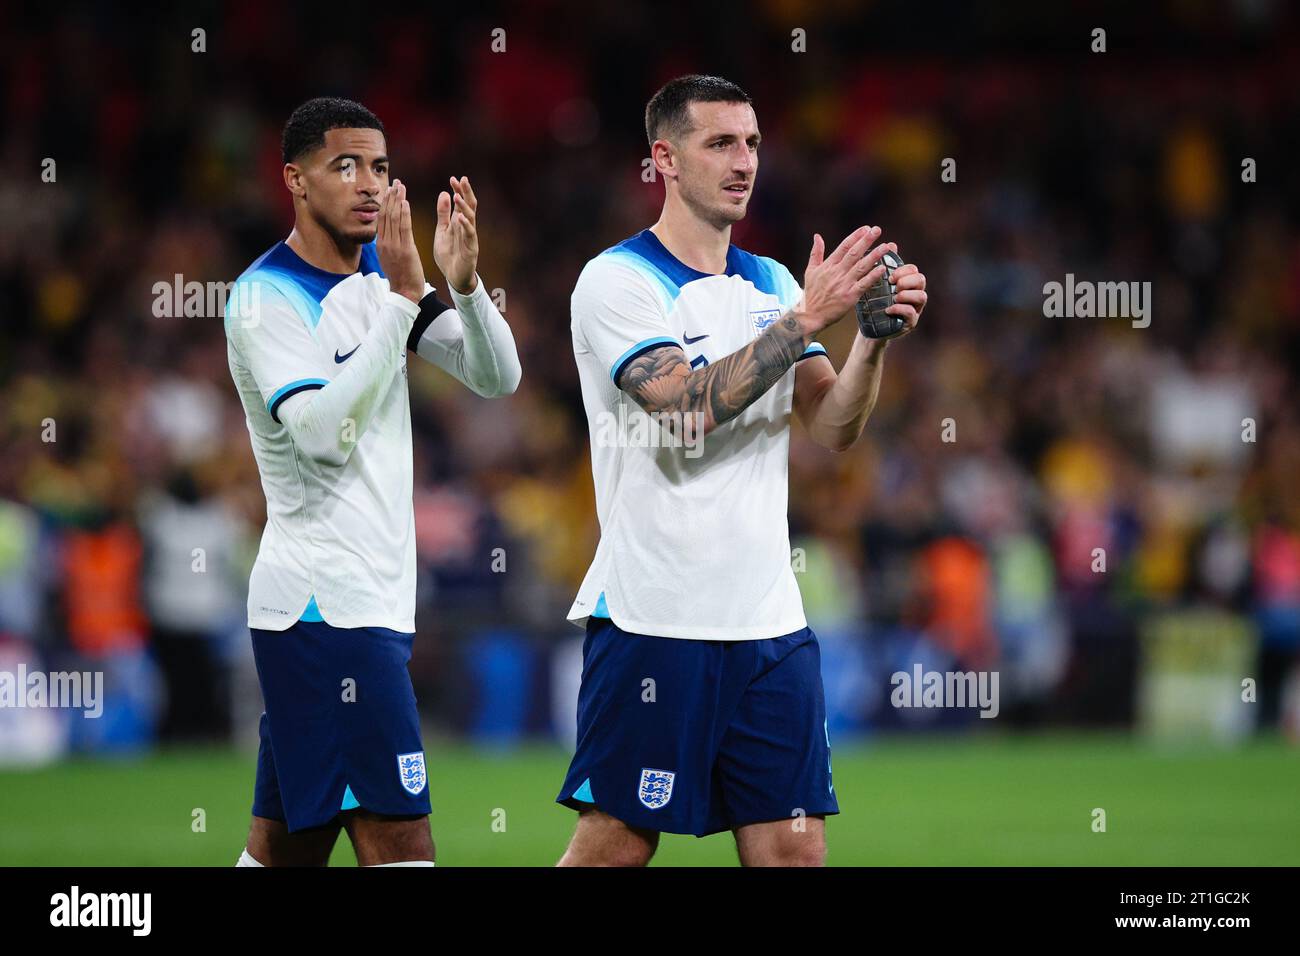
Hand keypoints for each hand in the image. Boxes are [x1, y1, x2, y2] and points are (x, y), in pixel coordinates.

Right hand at [376, 179, 424, 303]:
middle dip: (391, 197)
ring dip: (398, 200)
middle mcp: (385, 242)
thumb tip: (387, 234)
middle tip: (395, 182)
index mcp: (380, 244)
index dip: (386, 202)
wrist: (405, 293)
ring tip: (401, 186)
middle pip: (386, 214)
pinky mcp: (405, 249)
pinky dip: (404, 214)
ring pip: (394, 218)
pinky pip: (404, 228)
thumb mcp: (389, 258)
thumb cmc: (400, 276)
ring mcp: (394, 246)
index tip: (390, 190)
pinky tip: (405, 202)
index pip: (382, 218)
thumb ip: (388, 244)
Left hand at [433, 175, 478, 294]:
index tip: (453, 178)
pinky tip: (460, 217)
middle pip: (470, 206)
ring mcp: (470, 237)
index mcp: (459, 222)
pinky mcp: (471, 248)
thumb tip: (445, 193)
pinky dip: (465, 225)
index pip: (461, 202)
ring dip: (464, 206)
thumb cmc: (449, 255)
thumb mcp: (442, 231)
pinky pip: (469, 234)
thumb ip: (443, 214)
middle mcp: (467, 227)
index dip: (458, 190)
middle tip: (462, 179)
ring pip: (470, 218)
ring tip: (457, 195)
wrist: (454, 277)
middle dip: (466, 192)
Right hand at [798, 225, 895, 335]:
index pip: (844, 246)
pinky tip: (882, 268)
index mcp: (828, 265)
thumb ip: (816, 253)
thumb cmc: (811, 294)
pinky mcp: (850, 296)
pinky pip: (864, 284)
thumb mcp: (810, 271)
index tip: (866, 228)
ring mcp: (844, 284)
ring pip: (861, 266)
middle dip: (866, 240)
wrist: (810, 315)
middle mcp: (837, 272)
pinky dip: (873, 276)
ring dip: (874, 255)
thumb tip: (817, 236)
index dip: (856, 236)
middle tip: (877, 230)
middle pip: (854, 253)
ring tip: (885, 246)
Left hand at [876, 260, 926, 340]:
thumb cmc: (875, 302)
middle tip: (894, 285)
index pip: (913, 270)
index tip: (890, 276)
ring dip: (907, 294)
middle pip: (921, 280)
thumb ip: (885, 267)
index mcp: (907, 283)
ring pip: (922, 296)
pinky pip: (912, 313)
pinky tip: (889, 309)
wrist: (870, 326)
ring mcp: (915, 309)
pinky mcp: (910, 322)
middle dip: (907, 280)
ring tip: (894, 296)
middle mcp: (915, 294)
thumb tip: (892, 244)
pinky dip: (900, 309)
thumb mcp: (878, 283)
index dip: (904, 270)